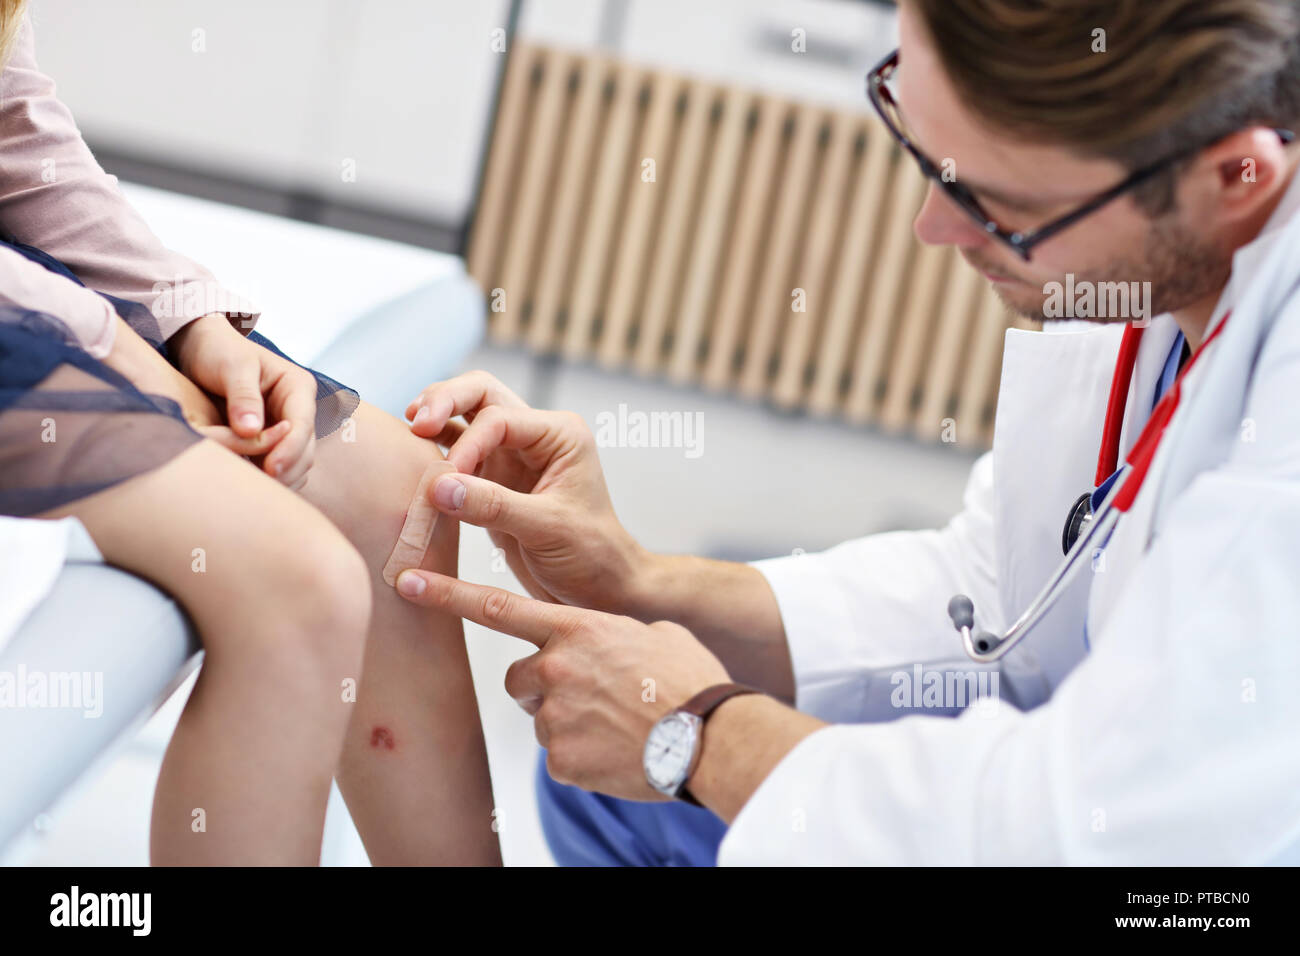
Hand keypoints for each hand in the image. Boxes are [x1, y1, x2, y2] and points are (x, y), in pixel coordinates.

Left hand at [169, 313, 317, 486]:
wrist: (201, 348)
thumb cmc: (218, 351)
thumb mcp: (232, 367)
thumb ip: (243, 397)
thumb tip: (252, 431)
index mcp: (297, 387)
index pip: (303, 425)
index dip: (290, 450)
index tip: (271, 469)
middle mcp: (297, 409)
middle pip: (305, 448)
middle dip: (287, 468)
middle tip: (261, 486)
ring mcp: (285, 426)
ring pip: (296, 461)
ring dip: (281, 476)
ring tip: (254, 489)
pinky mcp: (270, 438)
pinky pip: (278, 463)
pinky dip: (269, 476)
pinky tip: (249, 483)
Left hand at [394, 569, 730, 799]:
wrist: (709, 737)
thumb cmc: (690, 680)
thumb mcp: (654, 635)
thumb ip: (612, 633)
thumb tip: (606, 645)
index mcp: (576, 629)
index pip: (496, 606)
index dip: (447, 593)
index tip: (408, 580)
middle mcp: (556, 668)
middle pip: (519, 678)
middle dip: (542, 688)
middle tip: (587, 697)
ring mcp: (555, 716)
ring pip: (543, 719)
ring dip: (570, 723)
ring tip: (616, 725)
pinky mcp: (561, 760)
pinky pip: (560, 757)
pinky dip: (583, 758)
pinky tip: (616, 751)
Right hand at [405, 371, 651, 612]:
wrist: (599, 587)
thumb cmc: (589, 554)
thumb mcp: (547, 529)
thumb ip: (493, 505)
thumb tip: (436, 486)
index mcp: (559, 435)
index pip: (498, 418)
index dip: (466, 444)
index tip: (444, 482)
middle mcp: (535, 435)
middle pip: (479, 394)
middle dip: (444, 401)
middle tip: (415, 422)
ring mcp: (513, 454)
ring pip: (465, 415)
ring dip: (435, 419)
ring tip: (409, 430)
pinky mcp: (494, 478)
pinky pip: (457, 450)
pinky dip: (435, 450)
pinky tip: (413, 457)